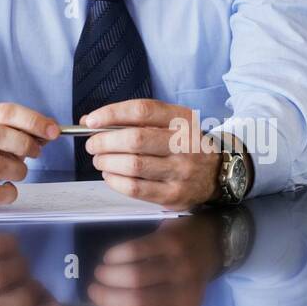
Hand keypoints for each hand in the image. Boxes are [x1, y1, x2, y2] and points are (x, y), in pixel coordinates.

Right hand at [0, 103, 60, 208]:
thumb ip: (25, 130)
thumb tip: (51, 128)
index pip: (6, 112)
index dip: (33, 121)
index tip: (53, 131)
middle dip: (25, 144)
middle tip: (36, 152)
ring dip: (18, 170)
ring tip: (18, 172)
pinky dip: (9, 193)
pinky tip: (8, 188)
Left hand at [82, 98, 222, 207]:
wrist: (215, 172)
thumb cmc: (184, 144)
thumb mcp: (169, 122)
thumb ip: (133, 120)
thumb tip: (90, 121)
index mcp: (182, 119)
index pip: (142, 111)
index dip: (111, 114)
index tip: (91, 121)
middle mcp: (184, 144)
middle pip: (135, 139)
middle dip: (104, 142)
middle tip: (92, 145)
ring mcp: (180, 171)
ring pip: (133, 166)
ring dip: (107, 162)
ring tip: (100, 160)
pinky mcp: (173, 194)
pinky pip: (135, 188)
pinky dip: (115, 181)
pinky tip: (110, 175)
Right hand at [82, 215, 224, 305]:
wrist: (211, 243)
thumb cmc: (182, 279)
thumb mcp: (171, 304)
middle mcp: (186, 294)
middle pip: (137, 303)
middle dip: (107, 299)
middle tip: (93, 291)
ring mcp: (180, 266)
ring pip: (135, 277)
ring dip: (108, 276)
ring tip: (101, 273)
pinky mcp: (172, 242)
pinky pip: (136, 250)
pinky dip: (116, 255)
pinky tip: (110, 258)